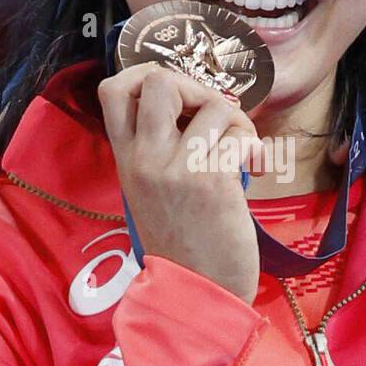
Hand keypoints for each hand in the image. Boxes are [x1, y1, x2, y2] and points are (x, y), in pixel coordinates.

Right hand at [98, 63, 265, 305]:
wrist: (197, 291)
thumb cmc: (180, 242)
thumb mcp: (150, 192)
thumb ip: (157, 150)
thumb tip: (193, 107)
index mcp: (125, 159)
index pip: (112, 90)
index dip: (144, 75)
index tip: (173, 95)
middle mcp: (144, 157)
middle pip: (159, 80)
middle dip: (195, 86)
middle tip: (211, 116)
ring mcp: (177, 168)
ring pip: (213, 105)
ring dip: (236, 121)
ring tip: (240, 149)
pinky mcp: (212, 180)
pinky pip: (238, 136)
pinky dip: (253, 147)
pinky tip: (253, 170)